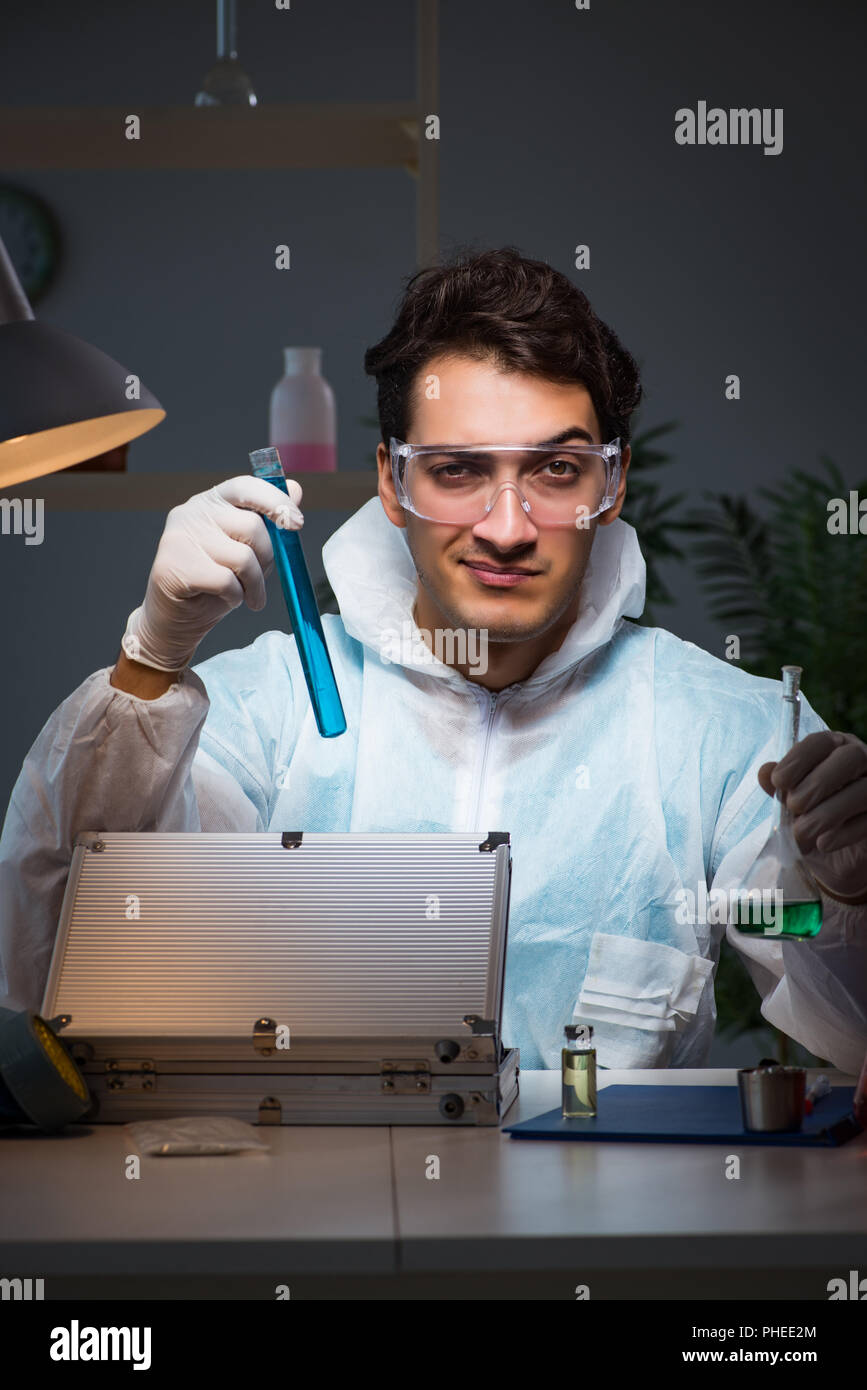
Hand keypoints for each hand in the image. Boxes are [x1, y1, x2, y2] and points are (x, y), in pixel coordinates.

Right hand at [121, 475, 303, 671]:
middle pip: (252, 527)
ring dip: (254, 585)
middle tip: (259, 581)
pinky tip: (226, 599)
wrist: (177, 619)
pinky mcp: (172, 565)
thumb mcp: (248, 550)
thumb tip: (295, 488)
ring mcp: (179, 536)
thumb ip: (268, 522)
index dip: (276, 501)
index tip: (297, 523)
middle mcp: (192, 511)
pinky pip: (225, 581)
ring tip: (245, 595)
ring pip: (242, 558)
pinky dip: (235, 597)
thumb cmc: (215, 583)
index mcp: (212, 501)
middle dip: (267, 560)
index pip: (246, 487)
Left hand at [758, 730, 866, 903]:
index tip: (778, 781)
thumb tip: (765, 772)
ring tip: (802, 832)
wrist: (833, 856)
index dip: (799, 757)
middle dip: (818, 782)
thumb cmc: (810, 819)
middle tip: (794, 806)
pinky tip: (823, 843)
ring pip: (864, 790)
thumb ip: (780, 788)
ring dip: (828, 812)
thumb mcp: (790, 804)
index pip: (822, 741)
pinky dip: (844, 833)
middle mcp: (862, 762)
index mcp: (835, 750)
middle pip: (851, 757)